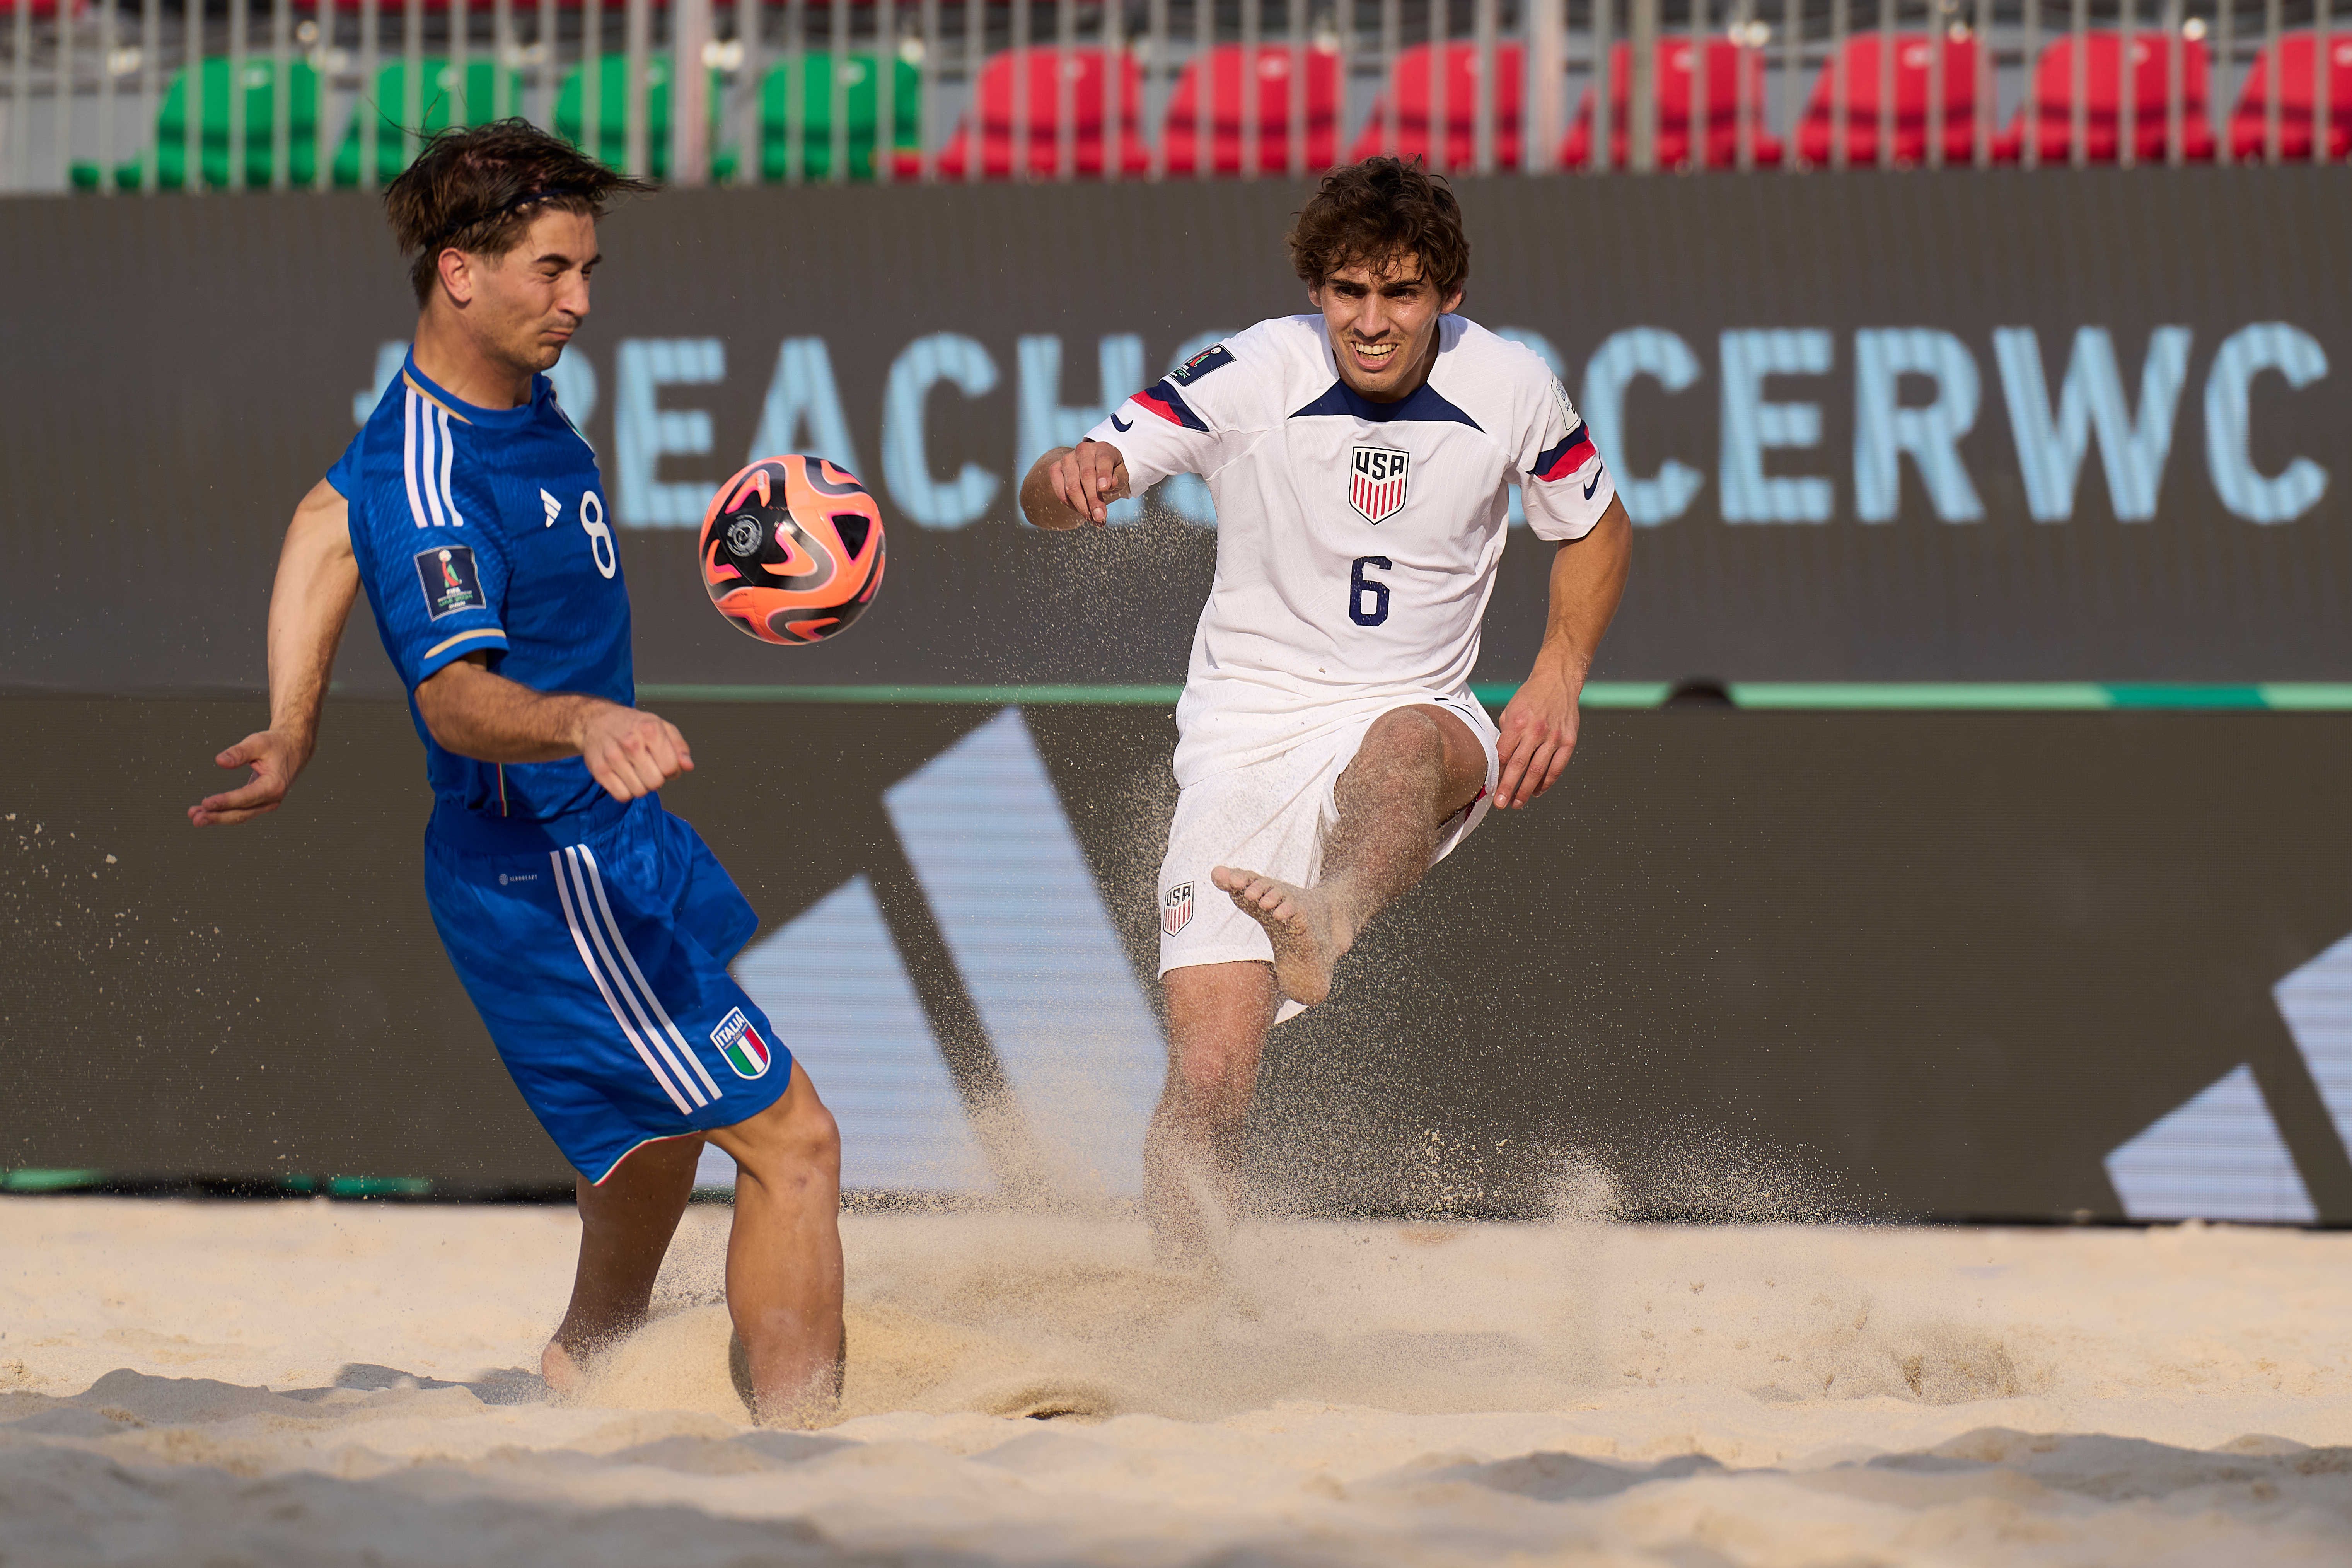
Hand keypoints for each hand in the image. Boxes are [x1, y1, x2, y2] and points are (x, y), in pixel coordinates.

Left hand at [189, 729, 308, 825]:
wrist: (294, 747)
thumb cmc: (275, 744)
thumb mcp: (258, 742)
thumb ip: (238, 752)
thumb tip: (219, 761)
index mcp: (274, 785)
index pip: (246, 797)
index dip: (225, 801)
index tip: (206, 803)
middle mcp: (273, 799)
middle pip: (242, 813)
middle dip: (217, 817)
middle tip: (196, 819)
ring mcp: (268, 803)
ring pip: (240, 815)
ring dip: (217, 817)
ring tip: (195, 817)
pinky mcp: (261, 802)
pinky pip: (241, 811)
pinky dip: (224, 812)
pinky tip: (206, 810)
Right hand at [577, 703, 693, 802]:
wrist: (596, 721)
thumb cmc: (633, 725)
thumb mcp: (661, 726)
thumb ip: (679, 746)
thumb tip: (688, 766)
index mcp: (650, 730)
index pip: (671, 767)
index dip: (672, 770)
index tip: (665, 764)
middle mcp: (631, 743)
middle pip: (655, 782)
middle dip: (657, 779)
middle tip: (649, 768)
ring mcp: (613, 757)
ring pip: (639, 792)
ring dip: (641, 786)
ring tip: (636, 771)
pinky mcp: (599, 770)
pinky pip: (622, 796)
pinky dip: (626, 792)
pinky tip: (624, 777)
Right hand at [1048, 440, 1130, 524]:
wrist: (1093, 464)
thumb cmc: (1111, 471)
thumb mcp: (1120, 474)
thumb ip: (1118, 478)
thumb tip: (1109, 485)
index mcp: (1102, 449)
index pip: (1103, 461)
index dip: (1103, 475)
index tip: (1104, 488)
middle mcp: (1083, 451)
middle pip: (1086, 476)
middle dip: (1093, 500)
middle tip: (1100, 517)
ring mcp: (1067, 460)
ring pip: (1071, 487)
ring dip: (1082, 507)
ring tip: (1093, 519)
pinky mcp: (1055, 470)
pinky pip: (1061, 492)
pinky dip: (1071, 506)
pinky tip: (1083, 511)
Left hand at [1493, 667, 1580, 809]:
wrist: (1557, 682)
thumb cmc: (1529, 698)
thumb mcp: (1510, 711)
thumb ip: (1505, 736)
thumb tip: (1497, 761)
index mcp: (1518, 723)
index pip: (1503, 755)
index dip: (1496, 774)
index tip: (1489, 789)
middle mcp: (1536, 731)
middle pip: (1519, 766)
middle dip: (1508, 788)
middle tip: (1501, 805)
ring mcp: (1555, 738)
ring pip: (1539, 771)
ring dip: (1526, 791)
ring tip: (1516, 803)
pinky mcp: (1569, 741)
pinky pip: (1557, 768)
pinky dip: (1546, 783)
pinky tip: (1536, 792)